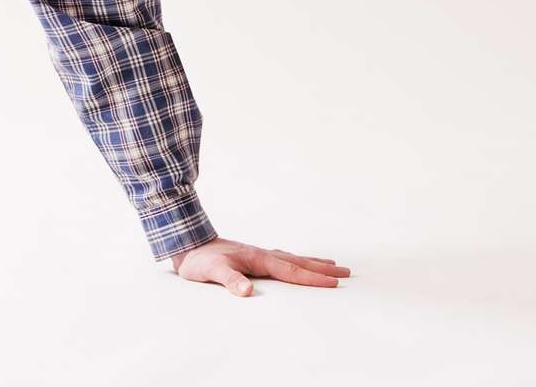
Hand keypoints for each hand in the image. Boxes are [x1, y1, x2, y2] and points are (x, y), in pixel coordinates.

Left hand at [170, 236, 350, 296]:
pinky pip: (283, 259)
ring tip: (332, 264)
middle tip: (346, 272)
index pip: (291, 271)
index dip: (312, 278)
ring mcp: (259, 254)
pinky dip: (297, 260)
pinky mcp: (253, 257)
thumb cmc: (200, 260)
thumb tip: (247, 291)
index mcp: (258, 258)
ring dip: (313, 263)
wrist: (188, 244)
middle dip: (322, 268)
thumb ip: (230, 280)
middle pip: (299, 262)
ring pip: (293, 258)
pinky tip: (297, 262)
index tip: (334, 283)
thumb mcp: (212, 272)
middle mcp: (263, 254)